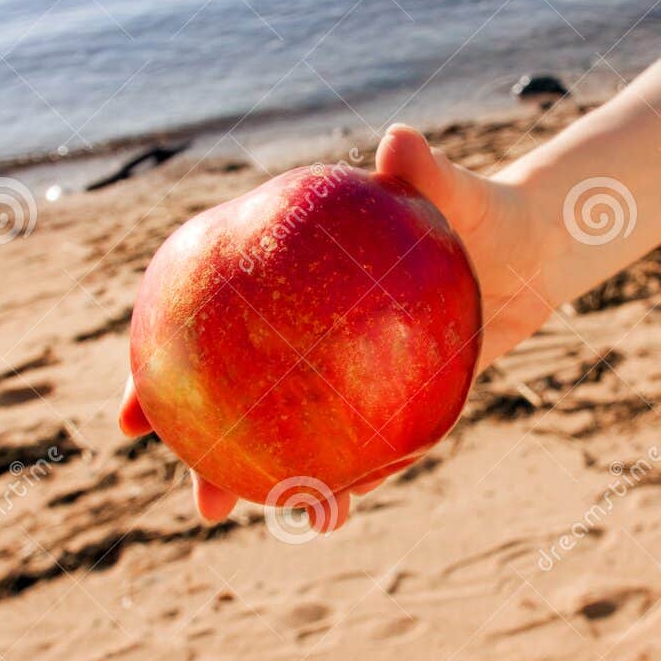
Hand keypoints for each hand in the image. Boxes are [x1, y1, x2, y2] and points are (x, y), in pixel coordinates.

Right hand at [118, 123, 551, 530]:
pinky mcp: (397, 403)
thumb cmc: (474, 209)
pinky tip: (360, 502)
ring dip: (296, 487)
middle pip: (243, 405)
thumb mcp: (449, 190)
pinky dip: (365, 474)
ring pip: (303, 440)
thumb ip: (421, 171)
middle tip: (207, 507)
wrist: (528, 251)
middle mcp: (306, 336)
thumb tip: (398, 141)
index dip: (159, 371)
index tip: (131, 416)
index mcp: (286, 281)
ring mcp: (348, 376)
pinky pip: (373, 447)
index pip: (206, 328)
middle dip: (216, 462)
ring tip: (310, 520)